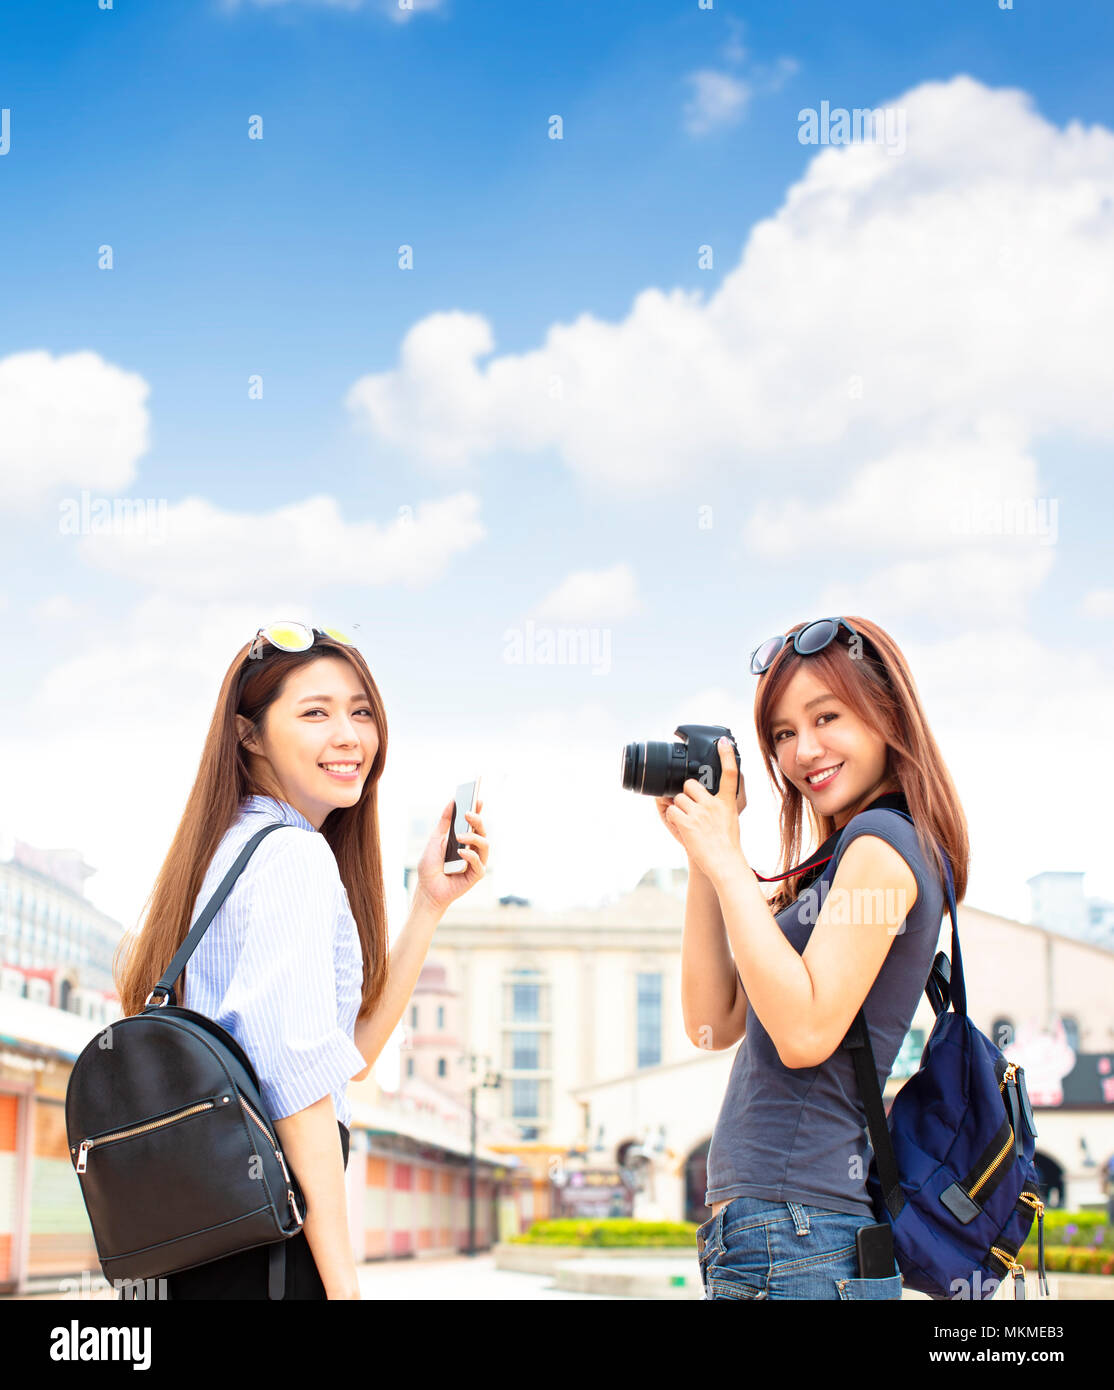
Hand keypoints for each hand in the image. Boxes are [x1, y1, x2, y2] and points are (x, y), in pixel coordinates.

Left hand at [414, 798, 488, 914]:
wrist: (426, 888)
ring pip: (484, 844)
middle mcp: (473, 849)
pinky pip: (479, 863)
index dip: (478, 810)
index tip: (477, 798)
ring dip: (473, 838)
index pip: (474, 823)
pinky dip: (470, 856)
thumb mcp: (435, 839)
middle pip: (482, 831)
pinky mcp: (476, 875)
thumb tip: (452, 801)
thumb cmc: (430, 865)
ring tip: (459, 836)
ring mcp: (476, 862)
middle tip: (467, 813)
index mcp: (464, 839)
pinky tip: (461, 852)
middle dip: (477, 820)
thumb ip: (445, 821)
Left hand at [655, 740, 745, 842]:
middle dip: (686, 793)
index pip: (730, 774)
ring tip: (688, 823)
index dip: (726, 755)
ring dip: (678, 808)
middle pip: (690, 784)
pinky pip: (671, 810)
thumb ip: (722, 805)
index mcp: (727, 803)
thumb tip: (716, 797)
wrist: (725, 864)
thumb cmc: (728, 845)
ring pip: (678, 798)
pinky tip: (681, 827)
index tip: (723, 742)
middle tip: (691, 808)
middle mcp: (714, 805)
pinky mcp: (687, 823)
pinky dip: (672, 818)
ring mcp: (700, 813)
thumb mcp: (731, 819)